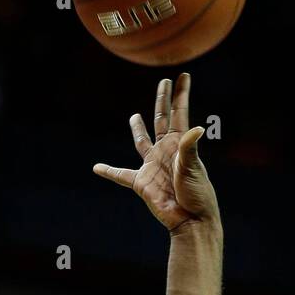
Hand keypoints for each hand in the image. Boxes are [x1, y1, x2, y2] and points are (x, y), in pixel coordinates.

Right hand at [92, 74, 219, 231]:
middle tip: (163, 81)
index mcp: (179, 143)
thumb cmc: (197, 194)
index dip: (180, 94)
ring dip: (138, 129)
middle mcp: (165, 150)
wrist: (189, 219)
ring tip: (134, 117)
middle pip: (161, 119)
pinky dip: (109, 172)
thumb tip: (197, 128)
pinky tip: (97, 168)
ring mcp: (152, 165)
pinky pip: (121, 175)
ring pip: (142, 142)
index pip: (179, 112)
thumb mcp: (193, 169)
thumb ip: (189, 148)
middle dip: (162, 100)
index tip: (183, 76)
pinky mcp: (141, 182)